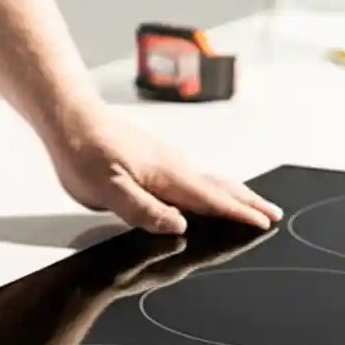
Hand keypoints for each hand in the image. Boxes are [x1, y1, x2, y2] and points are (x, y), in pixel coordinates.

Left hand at [45, 106, 282, 234]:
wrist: (71, 117)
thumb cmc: (84, 151)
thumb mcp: (107, 189)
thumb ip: (143, 210)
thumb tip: (179, 226)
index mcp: (167, 175)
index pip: (211, 199)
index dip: (238, 213)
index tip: (263, 223)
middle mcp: (173, 166)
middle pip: (220, 187)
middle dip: (248, 202)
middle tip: (273, 214)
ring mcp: (166, 161)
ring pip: (210, 181)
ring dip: (234, 194)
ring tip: (252, 205)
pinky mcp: (156, 160)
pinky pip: (195, 177)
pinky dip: (214, 188)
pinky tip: (209, 193)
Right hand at [104, 224, 276, 299]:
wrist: (85, 288)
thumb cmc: (102, 274)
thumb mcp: (126, 258)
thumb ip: (153, 247)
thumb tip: (180, 235)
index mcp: (174, 260)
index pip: (218, 247)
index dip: (242, 236)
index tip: (266, 226)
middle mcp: (178, 262)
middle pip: (221, 246)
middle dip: (244, 234)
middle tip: (271, 222)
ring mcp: (171, 260)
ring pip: (211, 243)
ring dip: (230, 232)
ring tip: (250, 222)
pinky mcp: (161, 256)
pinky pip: (196, 241)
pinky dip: (210, 230)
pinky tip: (210, 223)